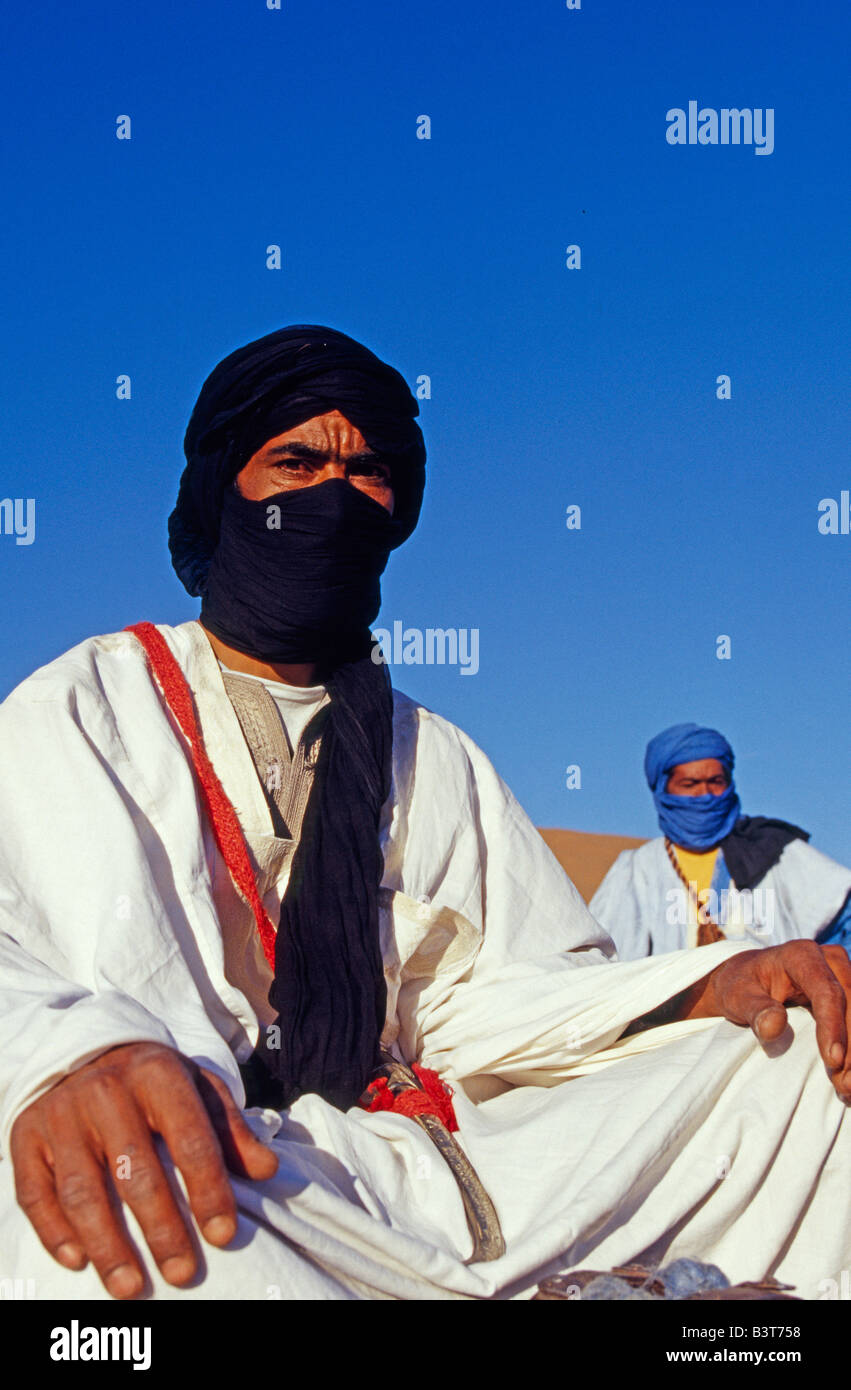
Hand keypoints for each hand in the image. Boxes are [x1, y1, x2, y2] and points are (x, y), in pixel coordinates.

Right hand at [9, 1041, 278, 1298]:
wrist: (86, 1049)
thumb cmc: (152, 1081)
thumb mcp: (196, 1088)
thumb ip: (230, 1129)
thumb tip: (267, 1169)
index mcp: (157, 1074)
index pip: (189, 1138)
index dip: (208, 1189)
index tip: (223, 1234)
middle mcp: (106, 1091)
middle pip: (136, 1170)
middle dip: (162, 1228)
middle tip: (183, 1273)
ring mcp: (62, 1114)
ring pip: (83, 1189)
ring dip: (107, 1244)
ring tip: (130, 1286)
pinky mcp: (27, 1135)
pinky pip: (36, 1191)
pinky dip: (54, 1231)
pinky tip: (77, 1262)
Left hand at [685, 941, 850, 1098]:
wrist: (748, 979)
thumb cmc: (742, 985)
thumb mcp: (737, 995)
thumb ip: (754, 1008)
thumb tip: (774, 1026)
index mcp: (802, 955)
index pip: (826, 991)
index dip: (833, 1026)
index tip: (834, 1061)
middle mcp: (830, 961)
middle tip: (843, 1083)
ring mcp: (843, 976)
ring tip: (846, 1086)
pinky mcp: (848, 994)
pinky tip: (849, 1075)